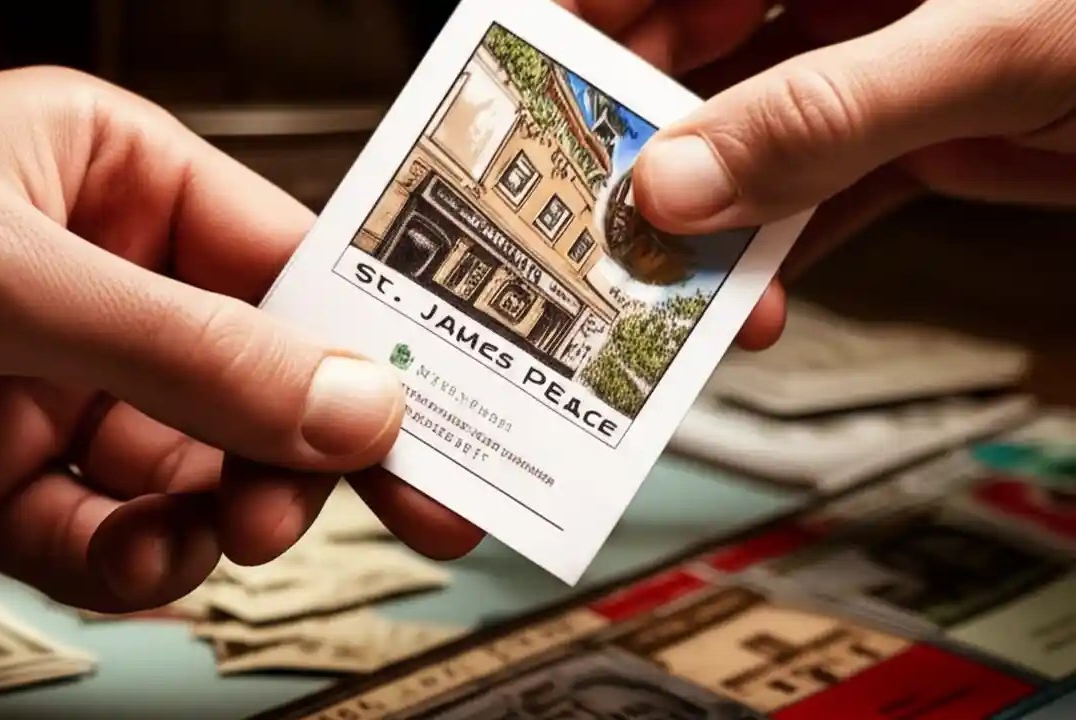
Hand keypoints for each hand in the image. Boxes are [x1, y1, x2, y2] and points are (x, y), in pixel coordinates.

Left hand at [0, 68, 482, 612]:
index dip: (370, 338)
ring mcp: (49, 386)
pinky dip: (135, 563)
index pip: (285, 263)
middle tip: (374, 503)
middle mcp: (94, 281)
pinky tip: (135, 565)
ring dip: (219, 517)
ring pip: (191, 471)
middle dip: (303, 448)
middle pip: (255, 379)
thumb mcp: (3, 269)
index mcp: (112, 177)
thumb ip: (189, 351)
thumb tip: (353, 403)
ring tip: (222, 539)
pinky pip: (107, 533)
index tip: (446, 409)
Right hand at [561, 0, 1075, 342]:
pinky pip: (823, 199)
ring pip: (757, 150)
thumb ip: (826, 112)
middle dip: (648, 148)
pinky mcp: (919, 143)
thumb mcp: (987, 44)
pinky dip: (785, 253)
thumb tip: (680, 184)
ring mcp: (881, 73)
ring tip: (680, 281)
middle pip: (699, 66)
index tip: (533, 98)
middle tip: (601, 218)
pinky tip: (754, 294)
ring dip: (716, 225)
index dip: (593, 26)